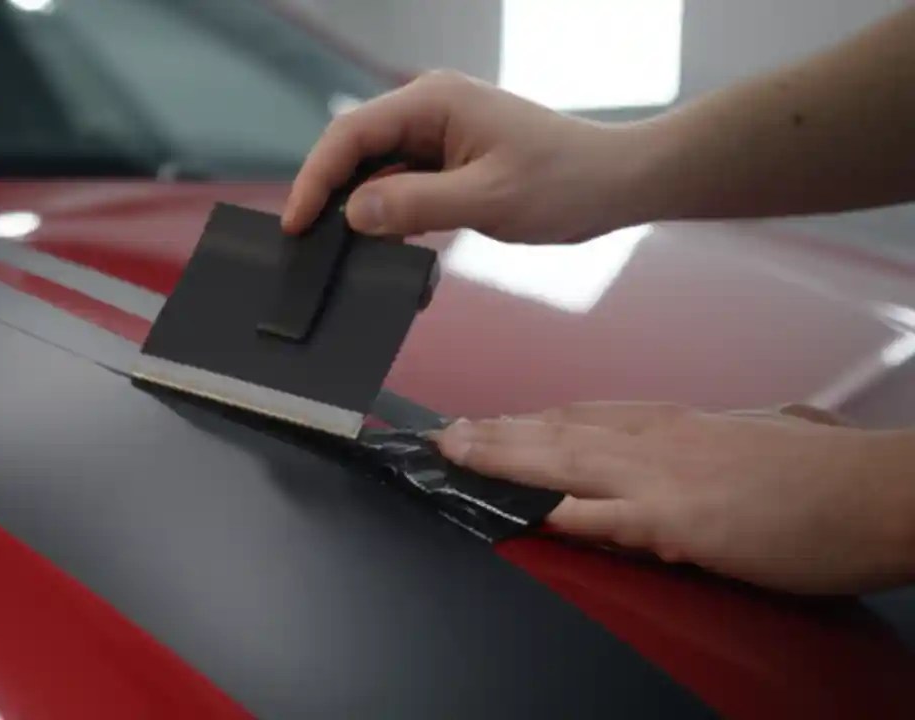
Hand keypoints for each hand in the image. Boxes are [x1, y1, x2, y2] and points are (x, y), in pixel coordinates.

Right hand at [282, 70, 656, 242]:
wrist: (616, 183)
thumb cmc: (565, 182)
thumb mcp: (487, 199)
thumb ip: (416, 205)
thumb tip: (353, 213)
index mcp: (434, 101)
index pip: (351, 134)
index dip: (316, 178)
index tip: (296, 223)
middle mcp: (429, 109)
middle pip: (354, 148)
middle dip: (327, 193)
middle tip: (306, 244)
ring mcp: (438, 134)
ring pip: (373, 168)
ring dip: (355, 207)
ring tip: (334, 251)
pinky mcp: (447, 160)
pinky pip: (399, 183)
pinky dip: (384, 213)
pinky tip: (378, 246)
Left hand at [435, 402, 914, 594]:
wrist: (875, 491)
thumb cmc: (822, 474)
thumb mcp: (749, 441)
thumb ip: (704, 446)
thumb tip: (692, 456)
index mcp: (671, 424)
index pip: (579, 416)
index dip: (524, 420)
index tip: (484, 421)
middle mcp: (656, 439)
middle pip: (555, 431)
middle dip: (492, 433)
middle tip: (441, 435)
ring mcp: (662, 476)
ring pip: (561, 460)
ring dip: (500, 458)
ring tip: (452, 454)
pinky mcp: (679, 520)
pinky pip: (602, 516)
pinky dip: (556, 509)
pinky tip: (517, 507)